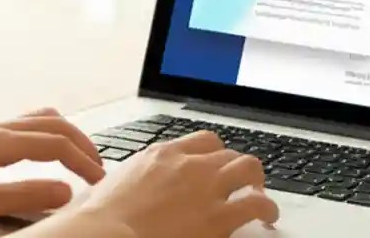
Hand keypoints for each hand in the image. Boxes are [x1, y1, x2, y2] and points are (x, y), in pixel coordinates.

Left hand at [0, 108, 104, 233]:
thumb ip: (25, 195)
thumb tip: (65, 190)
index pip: (56, 144)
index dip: (83, 162)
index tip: (99, 182)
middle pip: (54, 123)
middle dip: (82, 143)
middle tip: (98, 169)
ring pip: (40, 119)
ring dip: (66, 135)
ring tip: (80, 159)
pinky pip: (26, 125)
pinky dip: (48, 135)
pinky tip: (47, 155)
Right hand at [74, 130, 278, 237]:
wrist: (105, 235)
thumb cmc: (100, 219)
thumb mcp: (113, 186)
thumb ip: (132, 180)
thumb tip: (126, 187)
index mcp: (161, 155)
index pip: (201, 141)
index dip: (214, 154)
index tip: (216, 165)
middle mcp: (188, 164)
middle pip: (226, 151)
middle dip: (236, 166)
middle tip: (240, 183)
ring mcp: (205, 187)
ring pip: (247, 167)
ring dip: (256, 181)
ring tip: (259, 196)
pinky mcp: (218, 216)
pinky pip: (256, 203)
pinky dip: (267, 208)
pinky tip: (268, 218)